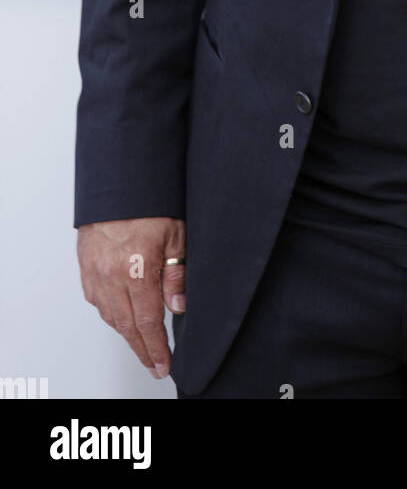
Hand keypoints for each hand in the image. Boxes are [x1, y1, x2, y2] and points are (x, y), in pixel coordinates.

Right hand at [77, 217, 186, 378]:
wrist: (117, 181)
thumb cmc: (148, 201)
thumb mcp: (176, 234)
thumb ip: (177, 274)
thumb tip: (178, 307)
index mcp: (136, 269)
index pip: (148, 322)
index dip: (157, 348)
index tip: (164, 365)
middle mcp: (111, 276)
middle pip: (128, 327)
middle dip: (143, 350)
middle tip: (155, 366)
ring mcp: (95, 273)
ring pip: (111, 316)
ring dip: (127, 334)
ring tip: (143, 345)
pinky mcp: (86, 267)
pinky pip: (98, 301)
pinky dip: (112, 314)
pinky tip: (123, 317)